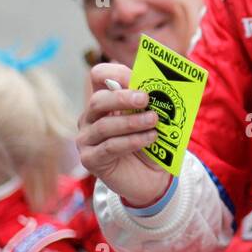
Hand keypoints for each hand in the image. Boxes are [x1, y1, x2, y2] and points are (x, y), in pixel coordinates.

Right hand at [75, 63, 169, 206]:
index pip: (99, 76)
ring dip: (132, 122)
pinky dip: (132, 141)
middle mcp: (91, 118)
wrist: (151, 178)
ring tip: (154, 121)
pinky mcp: (90, 159)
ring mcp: (86, 139)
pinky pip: (109, 147)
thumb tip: (164, 87)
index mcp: (105, 100)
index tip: (135, 77)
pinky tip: (150, 138)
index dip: (114, 73)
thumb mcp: (155, 119)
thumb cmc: (151, 143)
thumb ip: (154, 103)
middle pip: (98, 100)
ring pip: (105, 125)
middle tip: (145, 99)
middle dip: (123, 98)